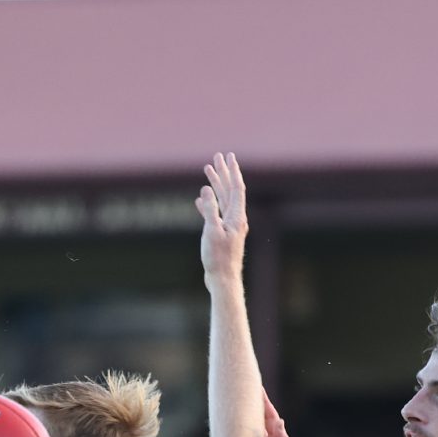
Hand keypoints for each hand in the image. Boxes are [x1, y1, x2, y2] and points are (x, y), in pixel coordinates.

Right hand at [197, 151, 246, 282]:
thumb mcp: (212, 231)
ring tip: (208, 171)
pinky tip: (201, 200)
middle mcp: (236, 219)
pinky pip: (216, 213)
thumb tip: (206, 190)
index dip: (232, 171)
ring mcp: (230, 227)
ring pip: (223, 200)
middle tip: (217, 157)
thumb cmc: (218, 258)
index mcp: (237, 217)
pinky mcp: (222, 235)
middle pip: (230, 190)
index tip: (228, 157)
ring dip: (215, 185)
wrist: (223, 279)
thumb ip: (209, 210)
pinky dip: (209, 204)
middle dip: (223, 173)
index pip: (236, 188)